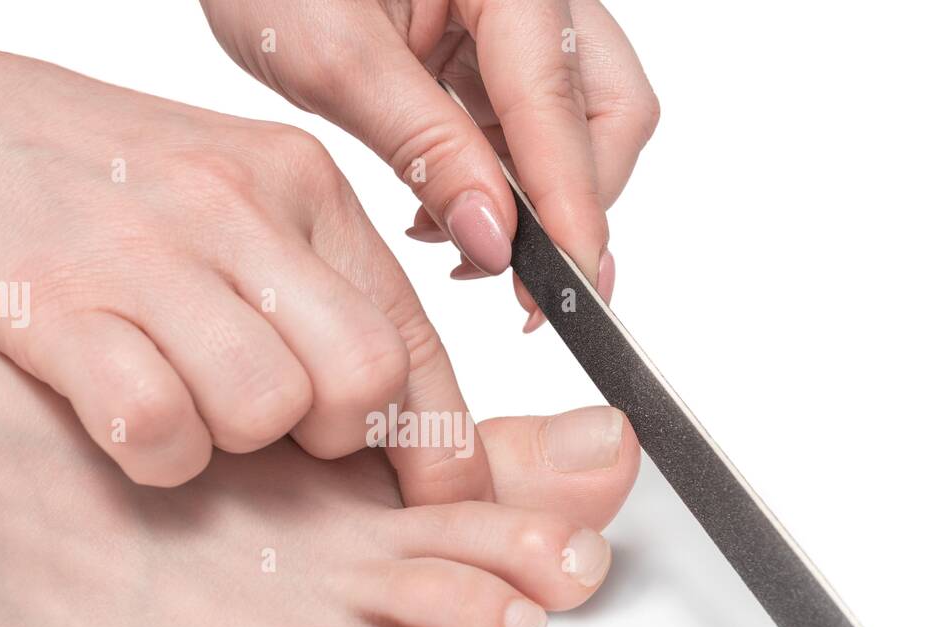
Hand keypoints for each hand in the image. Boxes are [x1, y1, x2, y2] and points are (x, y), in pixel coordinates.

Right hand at [0, 7, 493, 501]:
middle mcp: (240, 211)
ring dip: (234, 444)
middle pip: (362, 381)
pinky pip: (158, 424)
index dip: (444, 444)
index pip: (414, 338)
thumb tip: (393, 412)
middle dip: (335, 441)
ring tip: (187, 407)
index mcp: (302, 186)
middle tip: (279, 436)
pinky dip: (157, 453)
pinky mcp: (57, 303)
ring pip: (267, 411)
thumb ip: (318, 288)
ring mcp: (148, 254)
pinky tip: (129, 424)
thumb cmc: (97, 181)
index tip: (445, 504)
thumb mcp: (234, 201)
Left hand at [201, 0, 658, 329]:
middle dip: (570, 205)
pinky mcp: (485, 51)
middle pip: (604, 115)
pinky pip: (520, 130)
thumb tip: (495, 242)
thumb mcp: (337, 59)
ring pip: (568, 131)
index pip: (560, 106)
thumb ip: (426, 148)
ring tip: (453, 242)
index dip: (568, 208)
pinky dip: (493, 183)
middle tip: (518, 281)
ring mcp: (513, 24)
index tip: (562, 288)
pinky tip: (440, 208)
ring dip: (529, 203)